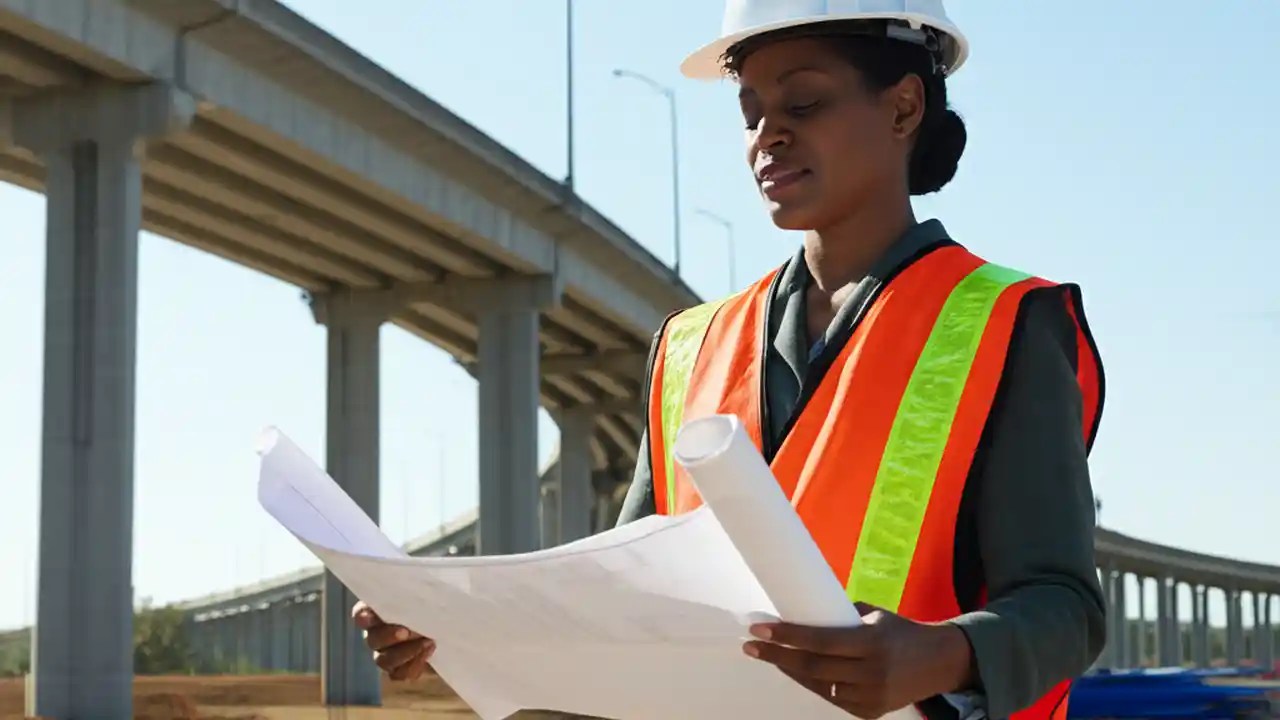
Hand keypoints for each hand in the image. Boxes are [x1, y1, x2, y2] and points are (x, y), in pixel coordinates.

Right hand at [353, 600, 435, 680]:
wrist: (450, 628)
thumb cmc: (434, 606)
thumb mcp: (428, 597)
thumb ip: (418, 598)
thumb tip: (421, 596)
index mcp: (377, 612)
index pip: (361, 614)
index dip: (363, 616)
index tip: (369, 616)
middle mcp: (377, 634)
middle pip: (373, 640)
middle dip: (388, 636)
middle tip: (406, 631)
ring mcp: (386, 654)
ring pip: (384, 660)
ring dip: (405, 653)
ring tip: (427, 642)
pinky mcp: (399, 670)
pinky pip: (399, 674)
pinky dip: (414, 665)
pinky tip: (429, 652)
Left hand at [742, 603, 973, 718]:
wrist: (939, 662)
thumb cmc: (901, 630)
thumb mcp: (873, 616)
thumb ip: (840, 617)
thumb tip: (802, 610)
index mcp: (872, 642)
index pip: (820, 641)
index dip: (787, 636)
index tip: (758, 629)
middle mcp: (871, 672)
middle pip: (813, 667)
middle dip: (777, 656)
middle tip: (750, 645)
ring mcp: (871, 697)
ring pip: (818, 686)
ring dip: (791, 670)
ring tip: (770, 655)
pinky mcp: (870, 712)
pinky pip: (832, 698)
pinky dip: (813, 683)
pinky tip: (797, 670)